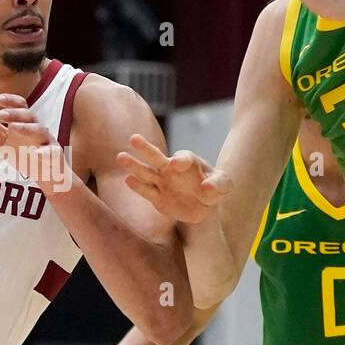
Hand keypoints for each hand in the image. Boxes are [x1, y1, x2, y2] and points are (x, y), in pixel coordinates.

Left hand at [0, 94, 68, 192]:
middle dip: (15, 114)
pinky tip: (37, 154)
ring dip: (26, 128)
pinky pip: (52, 153)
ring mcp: (47, 142)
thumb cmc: (24, 152)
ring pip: (40, 130)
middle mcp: (37, 128)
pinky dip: (45, 153)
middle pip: (29, 116)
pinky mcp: (54, 157)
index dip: (11, 100)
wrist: (46, 174)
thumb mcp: (3, 138)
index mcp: (25, 122)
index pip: (21, 105)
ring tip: (12, 128)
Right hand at [116, 135, 231, 223]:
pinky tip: (128, 180)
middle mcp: (170, 169)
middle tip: (134, 139)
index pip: (183, 158)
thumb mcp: (224, 184)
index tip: (175, 164)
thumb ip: (219, 185)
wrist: (203, 205)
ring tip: (120, 157)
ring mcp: (162, 183)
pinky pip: (147, 191)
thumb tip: (207, 188)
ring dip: (134, 165)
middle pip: (157, 158)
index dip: (180, 160)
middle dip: (146, 149)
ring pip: (146, 173)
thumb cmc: (214, 187)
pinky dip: (138, 187)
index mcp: (187, 160)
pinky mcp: (157, 198)